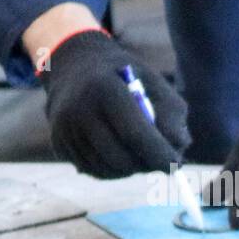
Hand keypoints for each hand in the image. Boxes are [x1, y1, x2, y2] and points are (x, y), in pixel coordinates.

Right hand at [39, 30, 189, 178]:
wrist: (75, 67)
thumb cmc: (126, 78)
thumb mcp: (155, 84)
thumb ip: (172, 114)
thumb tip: (180, 148)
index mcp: (104, 90)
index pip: (135, 134)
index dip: (158, 155)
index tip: (176, 166)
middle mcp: (78, 111)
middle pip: (120, 158)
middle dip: (146, 165)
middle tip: (161, 161)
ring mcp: (64, 129)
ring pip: (107, 169)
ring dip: (132, 169)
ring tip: (141, 152)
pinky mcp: (58, 144)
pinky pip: (93, 171)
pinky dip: (114, 170)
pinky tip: (121, 152)